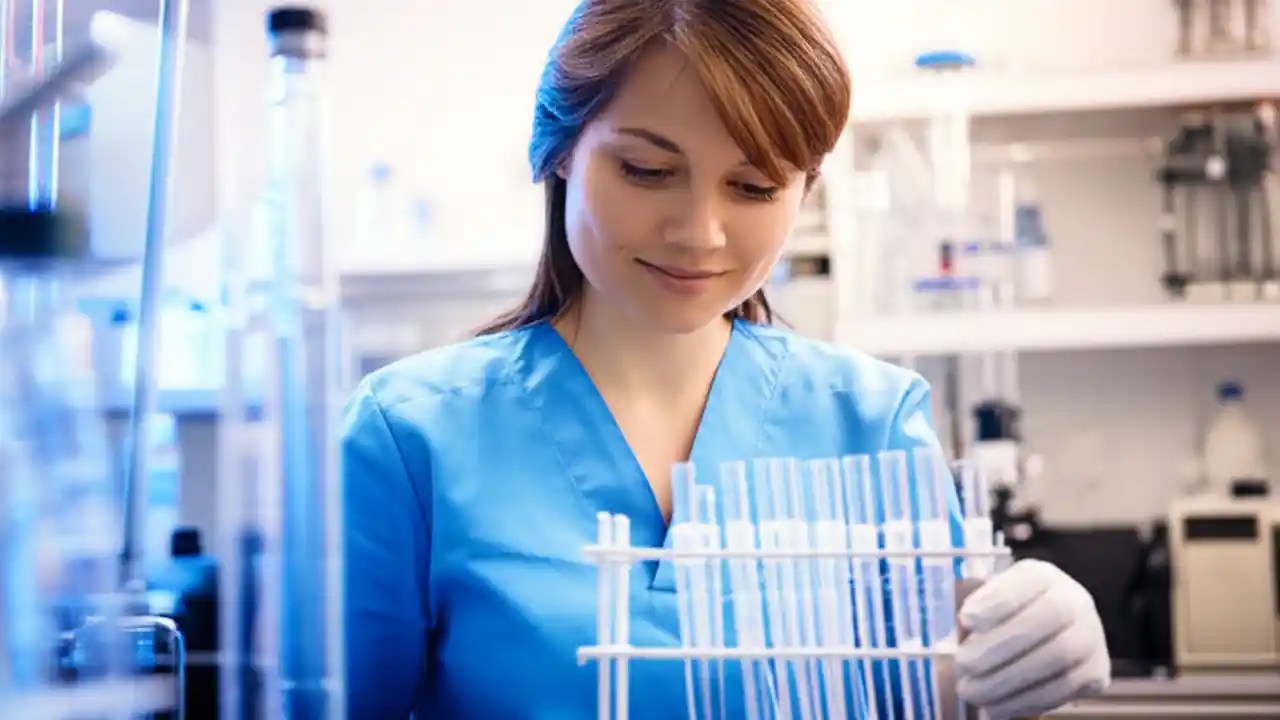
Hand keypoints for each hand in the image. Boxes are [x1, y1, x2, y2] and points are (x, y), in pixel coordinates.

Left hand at [955, 559, 1110, 719]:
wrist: (1054, 633)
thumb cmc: (1011, 613)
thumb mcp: (993, 597)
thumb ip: (982, 604)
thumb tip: (970, 621)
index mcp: (1045, 575)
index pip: (1030, 580)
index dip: (998, 600)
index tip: (966, 619)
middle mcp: (1077, 601)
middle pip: (1047, 620)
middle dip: (999, 647)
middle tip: (963, 665)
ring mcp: (1093, 637)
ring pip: (1059, 660)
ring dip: (1009, 681)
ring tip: (972, 692)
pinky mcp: (1098, 673)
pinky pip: (1065, 690)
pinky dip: (1025, 702)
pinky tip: (995, 708)